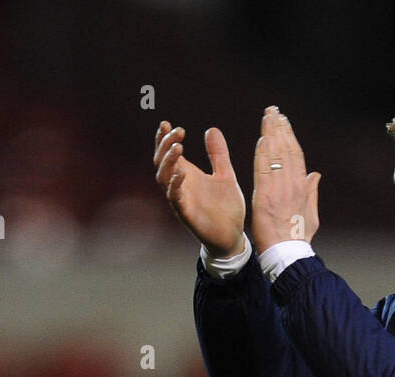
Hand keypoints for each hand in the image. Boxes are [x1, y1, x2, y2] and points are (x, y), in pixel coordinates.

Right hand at [154, 121, 246, 258]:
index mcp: (187, 175)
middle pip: (161, 162)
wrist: (233, 236)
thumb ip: (218, 154)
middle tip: (176, 132)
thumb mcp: (225, 174)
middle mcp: (180, 186)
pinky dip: (175, 185)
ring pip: (163, 178)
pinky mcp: (186, 215)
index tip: (166, 123)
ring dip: (168, 161)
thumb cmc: (226, 208)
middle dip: (165, 145)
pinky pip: (174, 199)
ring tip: (178, 147)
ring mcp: (181, 200)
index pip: (168, 153)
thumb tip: (212, 129)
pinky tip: (180, 173)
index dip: (164, 138)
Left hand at [250, 106, 320, 253]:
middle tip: (273, 110)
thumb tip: (315, 174)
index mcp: (302, 186)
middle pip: (286, 149)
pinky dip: (263, 153)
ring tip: (267, 116)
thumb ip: (312, 191)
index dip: (289, 136)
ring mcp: (280, 189)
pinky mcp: (266, 196)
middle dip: (279, 128)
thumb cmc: (298, 237)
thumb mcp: (311, 214)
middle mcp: (293, 184)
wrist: (288, 253)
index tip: (284, 121)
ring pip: (276, 155)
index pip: (296, 154)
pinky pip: (264, 169)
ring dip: (271, 133)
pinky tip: (262, 139)